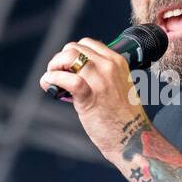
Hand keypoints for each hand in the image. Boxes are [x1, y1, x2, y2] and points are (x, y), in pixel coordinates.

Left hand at [39, 37, 148, 159]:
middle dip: (59, 59)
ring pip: (68, 57)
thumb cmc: (123, 117)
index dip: (72, 53)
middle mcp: (109, 66)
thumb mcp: (118, 85)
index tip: (67, 66)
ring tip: (52, 80)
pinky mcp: (90, 96)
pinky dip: (53, 79)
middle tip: (56, 74)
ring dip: (53, 67)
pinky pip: (67, 79)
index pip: (87, 43)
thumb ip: (102, 75)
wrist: (132, 138)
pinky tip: (50, 86)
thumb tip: (75, 72)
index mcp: (117, 62)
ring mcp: (100, 80)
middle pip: (73, 48)